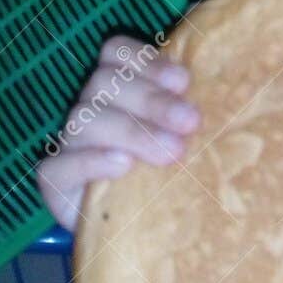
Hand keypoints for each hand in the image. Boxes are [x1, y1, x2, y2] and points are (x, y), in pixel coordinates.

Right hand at [34, 34, 197, 232]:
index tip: (184, 81)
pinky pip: (59, 166)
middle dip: (153, 100)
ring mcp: (69, 144)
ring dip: (132, 131)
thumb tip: (227, 95)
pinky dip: (92, 161)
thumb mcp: (185, 138)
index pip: (115, 53)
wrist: (141, 230)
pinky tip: (122, 165)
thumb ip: (190, 113)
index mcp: (119, 87)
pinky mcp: (55, 182)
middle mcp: (91, 108)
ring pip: (85, 120)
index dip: (146, 60)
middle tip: (191, 122)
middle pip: (106, 83)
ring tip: (171, 152)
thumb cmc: (169, 174)